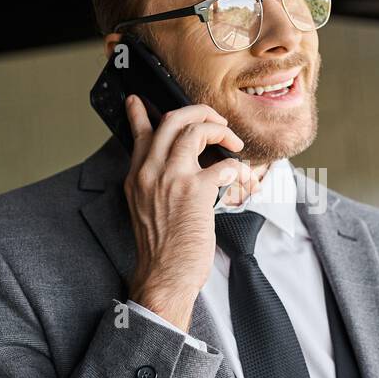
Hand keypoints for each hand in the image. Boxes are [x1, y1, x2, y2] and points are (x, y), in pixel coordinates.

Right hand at [123, 95, 253, 331]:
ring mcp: (171, 179)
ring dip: (220, 131)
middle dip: (199, 113)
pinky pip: (224, 165)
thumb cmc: (162, 250)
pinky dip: (238, 169)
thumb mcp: (147, 210)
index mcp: (137, 177)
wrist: (163, 276)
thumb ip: (156, 186)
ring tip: (233, 143)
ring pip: (195, 130)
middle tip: (216, 122)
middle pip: (172, 120)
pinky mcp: (194, 191)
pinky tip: (241, 180)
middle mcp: (150, 172)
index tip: (138, 100)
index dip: (140, 113)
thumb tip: (178, 171)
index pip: (139, 134)